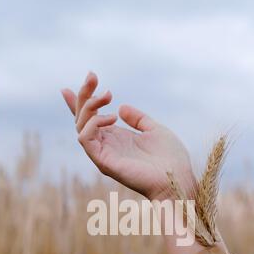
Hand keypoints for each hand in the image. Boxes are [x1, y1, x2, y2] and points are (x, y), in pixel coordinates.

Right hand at [62, 72, 194, 199]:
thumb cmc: (170, 159)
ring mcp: (104, 154)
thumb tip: (121, 107)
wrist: (177, 178)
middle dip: (84, 95)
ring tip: (107, 95)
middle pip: (83, 119)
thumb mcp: (155, 130)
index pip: (92, 119)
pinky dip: (93, 123)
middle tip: (93, 75)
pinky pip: (85, 139)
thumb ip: (138, 119)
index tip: (76, 83)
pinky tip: (110, 116)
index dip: (81, 102)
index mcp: (117, 139)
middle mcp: (107, 146)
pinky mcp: (104, 162)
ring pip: (81, 127)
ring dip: (89, 106)